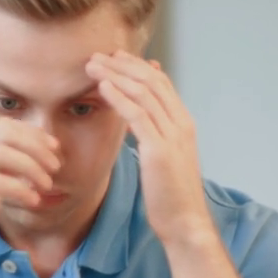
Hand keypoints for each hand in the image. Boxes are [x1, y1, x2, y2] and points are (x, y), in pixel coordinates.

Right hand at [0, 119, 60, 277]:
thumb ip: (4, 169)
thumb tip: (37, 158)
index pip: (4, 126)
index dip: (33, 134)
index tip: (54, 150)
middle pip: (4, 134)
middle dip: (37, 148)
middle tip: (55, 167)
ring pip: (1, 153)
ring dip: (32, 167)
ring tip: (46, 185)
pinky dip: (20, 189)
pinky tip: (32, 200)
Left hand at [86, 52, 213, 250]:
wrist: (185, 222)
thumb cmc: (171, 195)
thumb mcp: (165, 159)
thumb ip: (155, 135)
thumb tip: (138, 121)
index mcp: (184, 124)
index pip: (161, 83)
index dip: (137, 67)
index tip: (115, 58)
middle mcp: (181, 124)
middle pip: (151, 81)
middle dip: (123, 65)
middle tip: (98, 55)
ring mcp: (172, 136)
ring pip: (143, 93)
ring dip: (115, 75)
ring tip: (93, 65)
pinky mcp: (159, 150)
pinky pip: (137, 115)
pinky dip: (119, 98)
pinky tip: (102, 87)